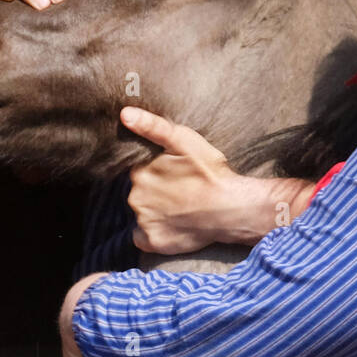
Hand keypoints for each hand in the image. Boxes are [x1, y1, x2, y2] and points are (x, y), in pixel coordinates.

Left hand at [121, 106, 312, 251]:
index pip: (138, 172)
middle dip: (154, 192)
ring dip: (154, 212)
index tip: (175, 176)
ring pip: (141, 214)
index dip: (156, 173)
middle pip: (139, 193)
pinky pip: (143, 238)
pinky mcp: (154, 242)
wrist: (233, 208)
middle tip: (181, 192)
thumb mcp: (185, 140)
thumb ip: (153, 126)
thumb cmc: (211, 172)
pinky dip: (153, 234)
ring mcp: (144, 221)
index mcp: (139, 172)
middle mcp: (135, 197)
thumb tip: (124, 114)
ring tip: (181, 209)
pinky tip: (173, 226)